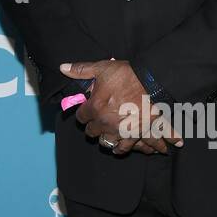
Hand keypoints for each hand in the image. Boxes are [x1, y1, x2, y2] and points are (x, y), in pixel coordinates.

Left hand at [60, 59, 182, 155]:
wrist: (154, 82)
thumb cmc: (128, 75)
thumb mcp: (103, 68)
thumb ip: (82, 70)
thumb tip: (63, 68)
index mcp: (95, 107)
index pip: (80, 117)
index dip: (84, 113)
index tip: (88, 110)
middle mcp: (104, 122)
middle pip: (91, 132)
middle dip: (93, 125)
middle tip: (99, 119)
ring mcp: (119, 131)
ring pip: (105, 142)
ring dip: (105, 137)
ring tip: (108, 131)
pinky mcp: (133, 136)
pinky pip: (122, 149)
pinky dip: (120, 147)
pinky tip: (119, 144)